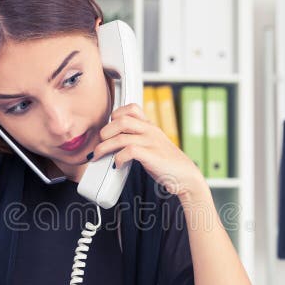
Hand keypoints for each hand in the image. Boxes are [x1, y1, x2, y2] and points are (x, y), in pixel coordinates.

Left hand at [90, 103, 207, 197]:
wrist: (185, 176)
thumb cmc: (166, 163)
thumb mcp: (152, 144)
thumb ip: (138, 138)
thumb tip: (113, 143)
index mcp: (150, 126)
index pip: (131, 108)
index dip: (115, 115)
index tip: (109, 128)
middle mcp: (150, 130)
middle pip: (121, 120)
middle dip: (105, 132)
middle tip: (100, 144)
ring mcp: (151, 142)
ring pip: (120, 137)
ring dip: (104, 147)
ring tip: (99, 156)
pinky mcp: (152, 156)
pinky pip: (129, 151)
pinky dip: (118, 158)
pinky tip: (118, 165)